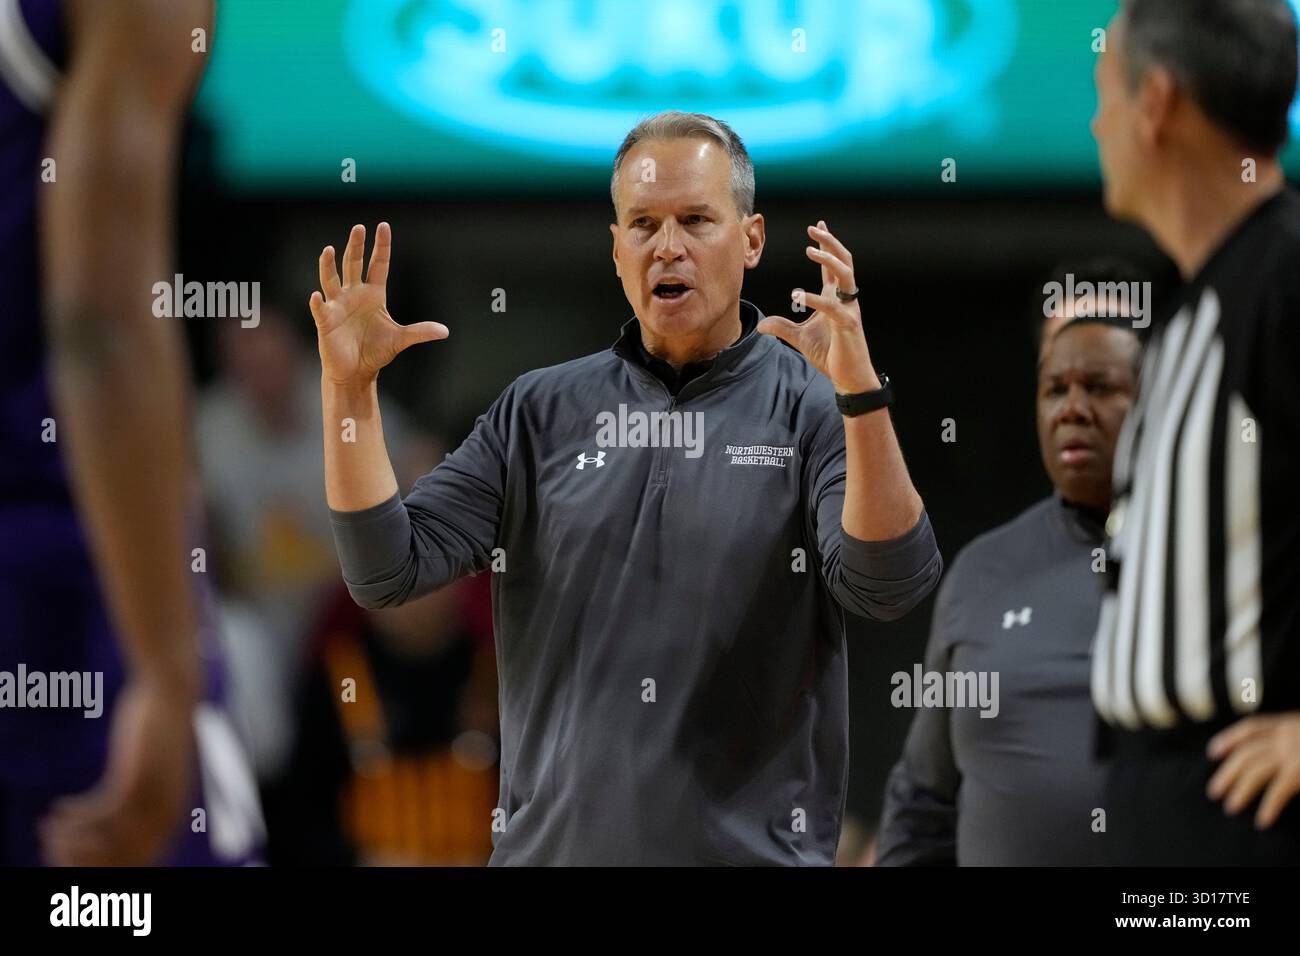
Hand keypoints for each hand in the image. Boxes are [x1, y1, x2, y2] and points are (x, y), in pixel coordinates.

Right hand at [39, 680, 195, 864]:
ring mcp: (154, 797)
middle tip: (54, 848)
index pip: (141, 858)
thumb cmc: (161, 731)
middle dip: (84, 858)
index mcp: (174, 814)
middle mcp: (167, 812)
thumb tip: (126, 808)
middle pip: (124, 858)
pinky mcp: (137, 778)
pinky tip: (57, 808)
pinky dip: (77, 817)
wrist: (171, 694)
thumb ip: (145, 792)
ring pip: (108, 841)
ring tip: (50, 831)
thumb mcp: (155, 768)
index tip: (75, 854)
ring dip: (74, 841)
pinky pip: (101, 814)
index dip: (104, 863)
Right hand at [310, 222, 448, 388]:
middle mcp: (354, 294)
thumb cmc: (376, 350)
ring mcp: (338, 305)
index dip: (381, 246)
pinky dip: (318, 303)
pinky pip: (320, 309)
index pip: (378, 264)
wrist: (357, 371)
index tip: (383, 226)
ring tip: (329, 250)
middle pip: (354, 264)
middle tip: (358, 228)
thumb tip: (445, 332)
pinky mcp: (326, 321)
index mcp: (374, 294)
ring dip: (329, 266)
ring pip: (331, 280)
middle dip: (356, 247)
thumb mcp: (401, 339)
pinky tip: (316, 296)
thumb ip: (420, 331)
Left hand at [756, 220, 879, 393]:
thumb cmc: (831, 355)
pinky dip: (815, 299)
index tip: (818, 226)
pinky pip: (832, 307)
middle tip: (814, 228)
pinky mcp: (847, 325)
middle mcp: (845, 299)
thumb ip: (782, 328)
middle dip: (830, 242)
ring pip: (845, 275)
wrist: (849, 377)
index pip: (833, 265)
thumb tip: (761, 325)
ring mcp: (848, 310)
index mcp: (836, 298)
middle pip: (843, 261)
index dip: (827, 245)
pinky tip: (797, 295)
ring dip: (828, 260)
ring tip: (810, 249)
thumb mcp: (800, 338)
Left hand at [1207, 711, 1299, 828]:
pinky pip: (1278, 790)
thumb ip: (1296, 736)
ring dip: (1239, 791)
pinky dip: (1268, 806)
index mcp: (1290, 721)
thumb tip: (1280, 754)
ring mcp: (1293, 751)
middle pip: (1246, 752)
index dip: (1230, 738)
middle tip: (1214, 791)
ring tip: (1231, 807)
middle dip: (1227, 772)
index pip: (1252, 727)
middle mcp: (1287, 734)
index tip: (1214, 751)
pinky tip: (1262, 820)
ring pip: (1254, 770)